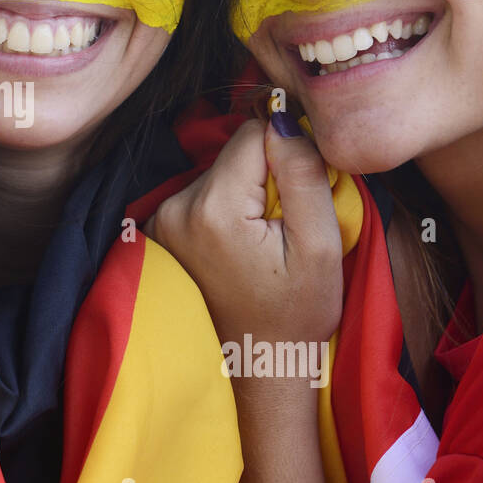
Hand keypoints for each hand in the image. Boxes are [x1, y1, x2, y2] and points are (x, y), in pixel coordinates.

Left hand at [147, 116, 342, 346]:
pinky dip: (228, 209)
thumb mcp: (320, 246)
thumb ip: (303, 175)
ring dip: (247, 193)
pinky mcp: (162, 231)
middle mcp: (176, 208)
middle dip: (266, 175)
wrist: (259, 364)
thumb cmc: (297, 313)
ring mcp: (162, 220)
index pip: (251, 133)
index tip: (302, 190)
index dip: (286, 151)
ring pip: (220, 173)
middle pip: (233, 154)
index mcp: (214, 209)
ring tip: (263, 241)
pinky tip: (242, 246)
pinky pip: (205, 195)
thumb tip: (283, 118)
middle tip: (284, 225)